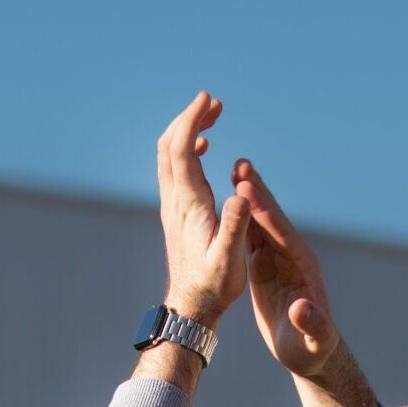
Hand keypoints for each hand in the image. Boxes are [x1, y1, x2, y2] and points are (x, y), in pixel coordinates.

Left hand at [154, 93, 249, 326]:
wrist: (191, 307)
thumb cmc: (213, 286)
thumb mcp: (229, 259)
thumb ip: (235, 226)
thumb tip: (239, 195)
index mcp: (188, 204)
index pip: (181, 150)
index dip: (191, 120)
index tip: (207, 99)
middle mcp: (174, 201)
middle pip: (169, 146)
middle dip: (188, 117)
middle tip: (214, 103)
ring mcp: (172, 207)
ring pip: (169, 157)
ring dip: (186, 131)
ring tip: (212, 117)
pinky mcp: (175, 214)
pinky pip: (174, 170)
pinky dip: (186, 149)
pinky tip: (204, 148)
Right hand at [238, 159, 342, 378]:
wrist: (309, 351)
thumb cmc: (312, 349)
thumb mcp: (313, 341)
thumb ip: (311, 324)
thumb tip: (302, 309)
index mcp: (303, 268)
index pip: (282, 235)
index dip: (265, 213)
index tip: (247, 192)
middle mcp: (292, 257)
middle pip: (273, 219)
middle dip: (258, 193)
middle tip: (241, 165)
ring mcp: (279, 259)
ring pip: (261, 223)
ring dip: (249, 197)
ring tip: (235, 170)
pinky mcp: (266, 266)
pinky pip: (252, 236)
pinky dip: (242, 217)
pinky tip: (230, 199)